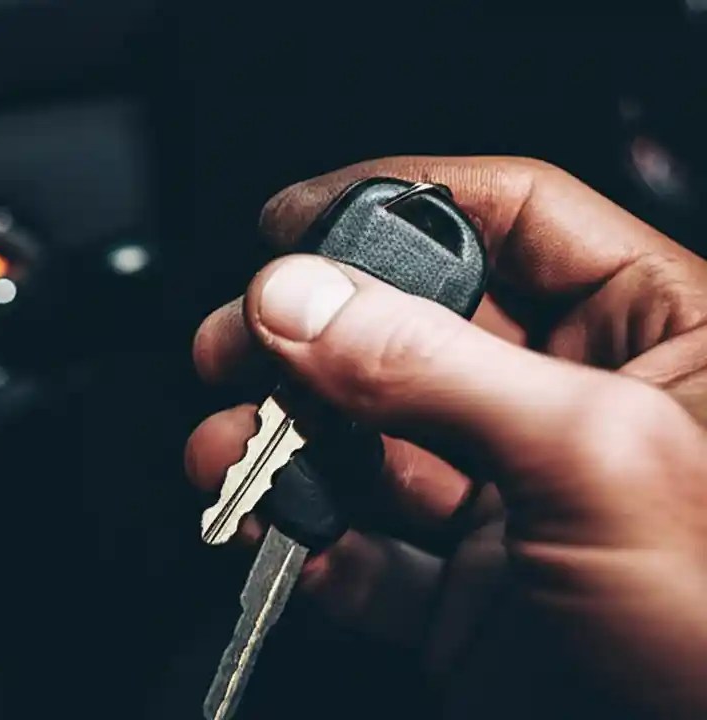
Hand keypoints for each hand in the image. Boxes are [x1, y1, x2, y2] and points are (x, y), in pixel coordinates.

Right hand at [186, 158, 706, 718]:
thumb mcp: (592, 462)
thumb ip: (434, 366)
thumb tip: (300, 297)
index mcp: (655, 339)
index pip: (513, 218)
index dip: (398, 202)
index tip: (292, 223)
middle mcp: (572, 411)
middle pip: (413, 328)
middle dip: (310, 337)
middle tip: (237, 344)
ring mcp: (514, 504)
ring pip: (370, 440)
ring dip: (283, 441)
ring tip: (228, 449)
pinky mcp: (468, 594)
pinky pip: (362, 549)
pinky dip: (302, 539)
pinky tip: (274, 532)